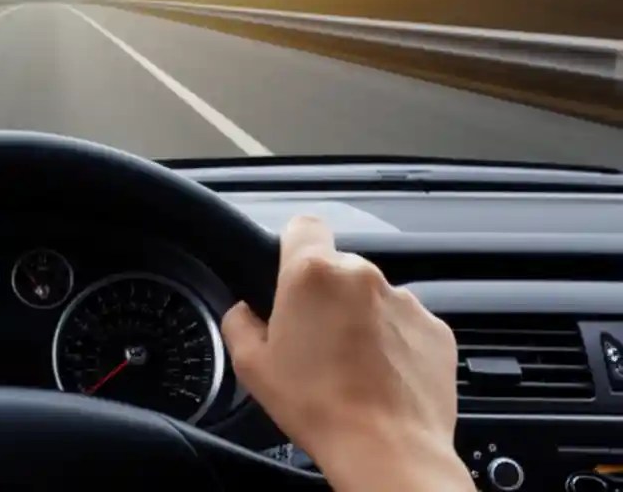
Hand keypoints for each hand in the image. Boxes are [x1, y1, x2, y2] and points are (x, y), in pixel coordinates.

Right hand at [221, 216, 469, 491]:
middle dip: (326, 297)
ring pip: (373, 298)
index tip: (289, 272)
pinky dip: (394, 343)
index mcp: (312, 274)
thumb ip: (239, 322)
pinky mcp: (436, 329)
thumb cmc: (318, 407)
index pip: (302, 225)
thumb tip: (246, 312)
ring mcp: (405, 301)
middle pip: (338, 269)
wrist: (386, 449)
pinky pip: (406, 324)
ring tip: (350, 368)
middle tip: (314, 342)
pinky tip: (380, 377)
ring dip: (361, 320)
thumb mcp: (251, 365)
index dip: (292, 246)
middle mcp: (362, 276)